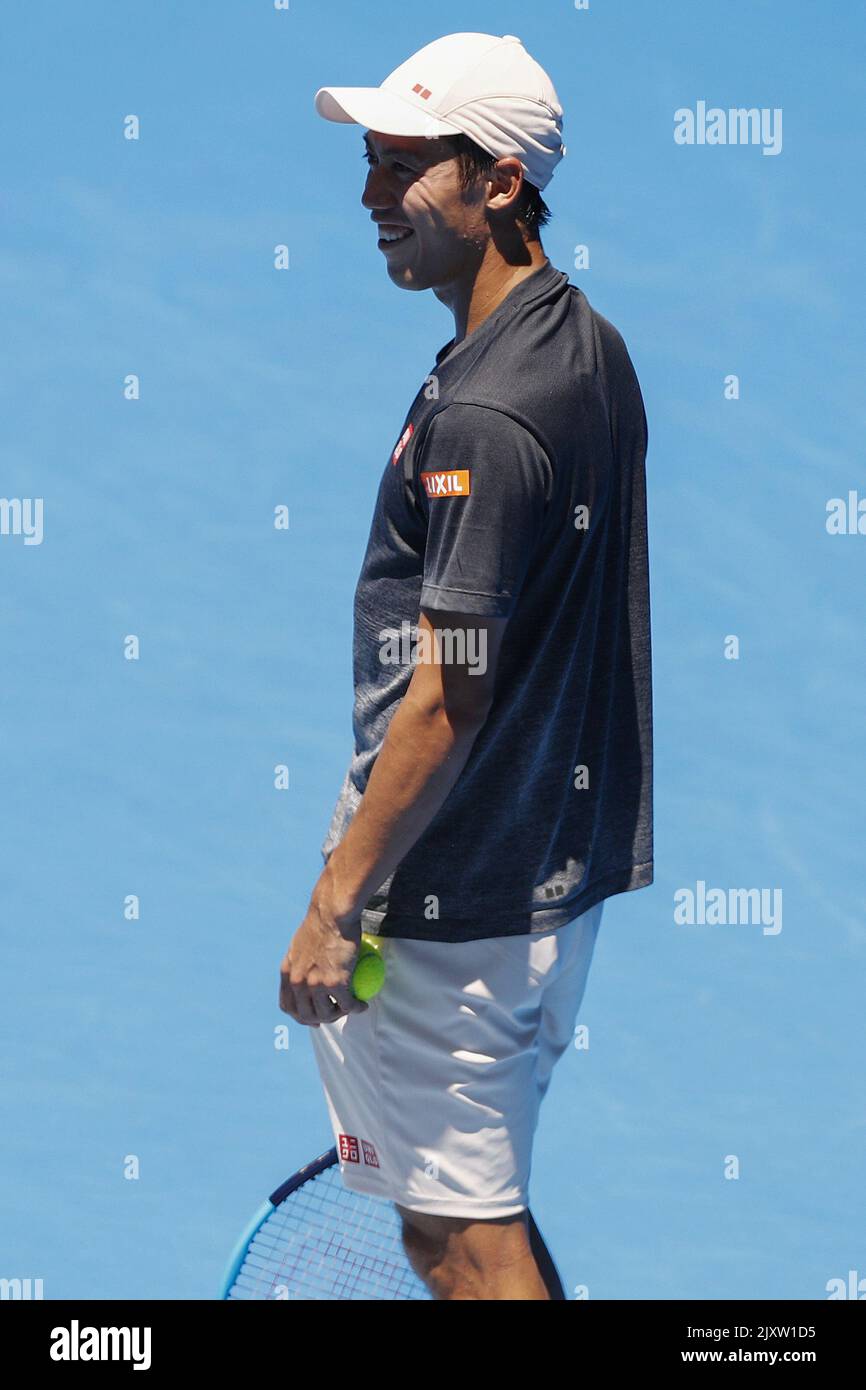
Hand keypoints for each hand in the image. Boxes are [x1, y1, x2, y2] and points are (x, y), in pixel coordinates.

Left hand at [278, 892, 367, 1027]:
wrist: (333, 913)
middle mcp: (298, 982)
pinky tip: (363, 1005)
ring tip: (350, 1007)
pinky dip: (356, 1008)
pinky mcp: (336, 983)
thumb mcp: (300, 943)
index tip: (312, 1017)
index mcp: (288, 972)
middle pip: (305, 1015)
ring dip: (340, 1016)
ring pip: (327, 1014)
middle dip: (320, 1020)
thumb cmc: (321, 921)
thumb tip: (309, 970)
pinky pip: (347, 1005)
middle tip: (334, 1015)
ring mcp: (316, 984)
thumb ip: (301, 961)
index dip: (299, 1016)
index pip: (287, 1005)